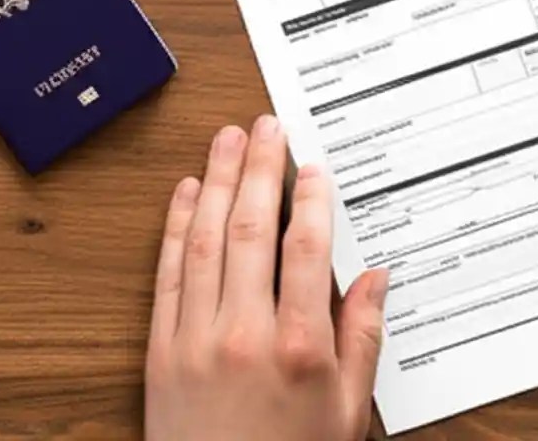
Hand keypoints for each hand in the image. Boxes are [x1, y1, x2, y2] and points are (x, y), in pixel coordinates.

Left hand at [146, 118, 388, 440]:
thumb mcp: (346, 409)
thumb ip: (362, 337)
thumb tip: (376, 279)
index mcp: (299, 346)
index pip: (305, 249)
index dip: (311, 199)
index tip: (314, 168)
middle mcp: (244, 333)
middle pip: (253, 229)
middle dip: (260, 170)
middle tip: (266, 127)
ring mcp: (196, 338)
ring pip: (207, 241)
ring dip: (217, 183)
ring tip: (226, 141)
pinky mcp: (161, 350)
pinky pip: (169, 274)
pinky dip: (177, 228)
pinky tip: (187, 195)